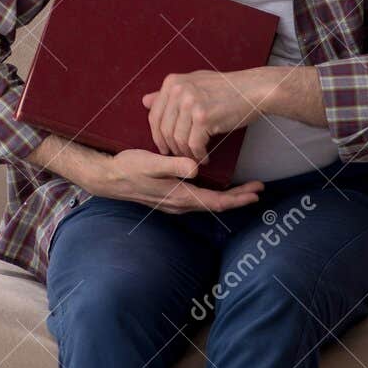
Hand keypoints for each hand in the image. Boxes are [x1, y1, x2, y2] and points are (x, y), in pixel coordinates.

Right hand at [92, 148, 264, 213]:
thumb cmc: (129, 167)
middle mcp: (180, 204)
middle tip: (258, 189)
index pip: (216, 201)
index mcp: (179, 196)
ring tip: (244, 189)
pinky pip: (199, 200)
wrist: (108, 178)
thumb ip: (174, 165)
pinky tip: (216, 187)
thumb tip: (196, 168)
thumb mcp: (151, 163)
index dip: (238, 198)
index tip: (256, 192)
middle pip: (216, 204)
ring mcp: (175, 203)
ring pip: (208, 203)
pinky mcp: (171, 199)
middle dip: (239, 198)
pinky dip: (214, 195)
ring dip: (228, 197)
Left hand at [141, 68, 263, 161]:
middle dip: (171, 148)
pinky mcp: (203, 117)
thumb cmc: (226, 88)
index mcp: (172, 82)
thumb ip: (169, 94)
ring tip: (195, 158)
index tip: (164, 148)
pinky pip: (194, 144)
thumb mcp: (194, 83)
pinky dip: (198, 155)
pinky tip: (205, 157)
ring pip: (178, 139)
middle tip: (180, 157)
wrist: (253, 89)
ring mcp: (190, 103)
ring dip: (186, 154)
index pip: (154, 115)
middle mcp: (178, 91)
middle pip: (164, 130)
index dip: (158, 136)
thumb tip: (145, 101)